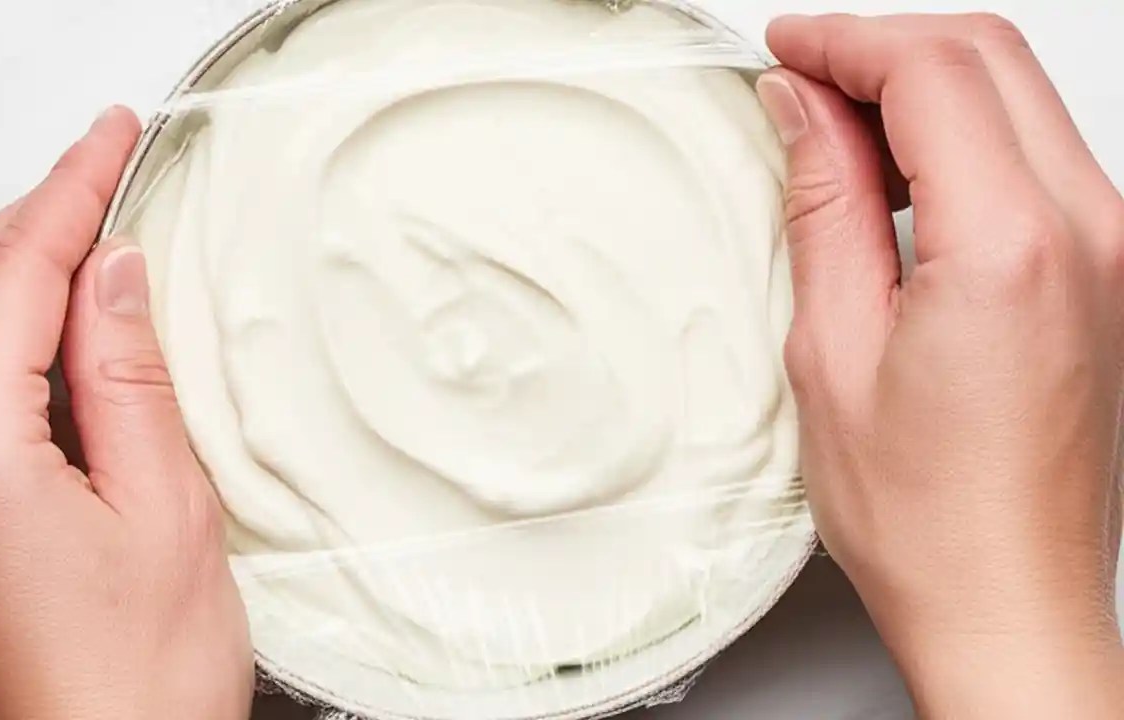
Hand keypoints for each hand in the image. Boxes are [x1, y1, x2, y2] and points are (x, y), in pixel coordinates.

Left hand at [0, 108, 252, 719]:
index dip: (68, 193)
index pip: (11, 277)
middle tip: (101, 173)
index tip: (110, 140)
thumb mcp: (166, 511)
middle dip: (27, 220)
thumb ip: (126, 376)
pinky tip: (42, 337)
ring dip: (2, 276)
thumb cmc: (138, 684)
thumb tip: (111, 273)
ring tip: (83, 244)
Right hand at [757, 14, 1123, 717]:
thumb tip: (803, 111)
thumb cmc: (924, 516)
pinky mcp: (1109, 271)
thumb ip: (824, 205)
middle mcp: (1088, 232)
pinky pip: (1039, 155)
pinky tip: (897, 176)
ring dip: (923, 87)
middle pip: (989, 56)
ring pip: (1020, 96)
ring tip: (834, 131)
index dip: (845, 40)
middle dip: (884, 45)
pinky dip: (962, 136)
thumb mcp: (833, 350)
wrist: (1007, 601)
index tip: (784, 51)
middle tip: (800, 77)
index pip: (932, 70)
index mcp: (1011, 248)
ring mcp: (1112, 249)